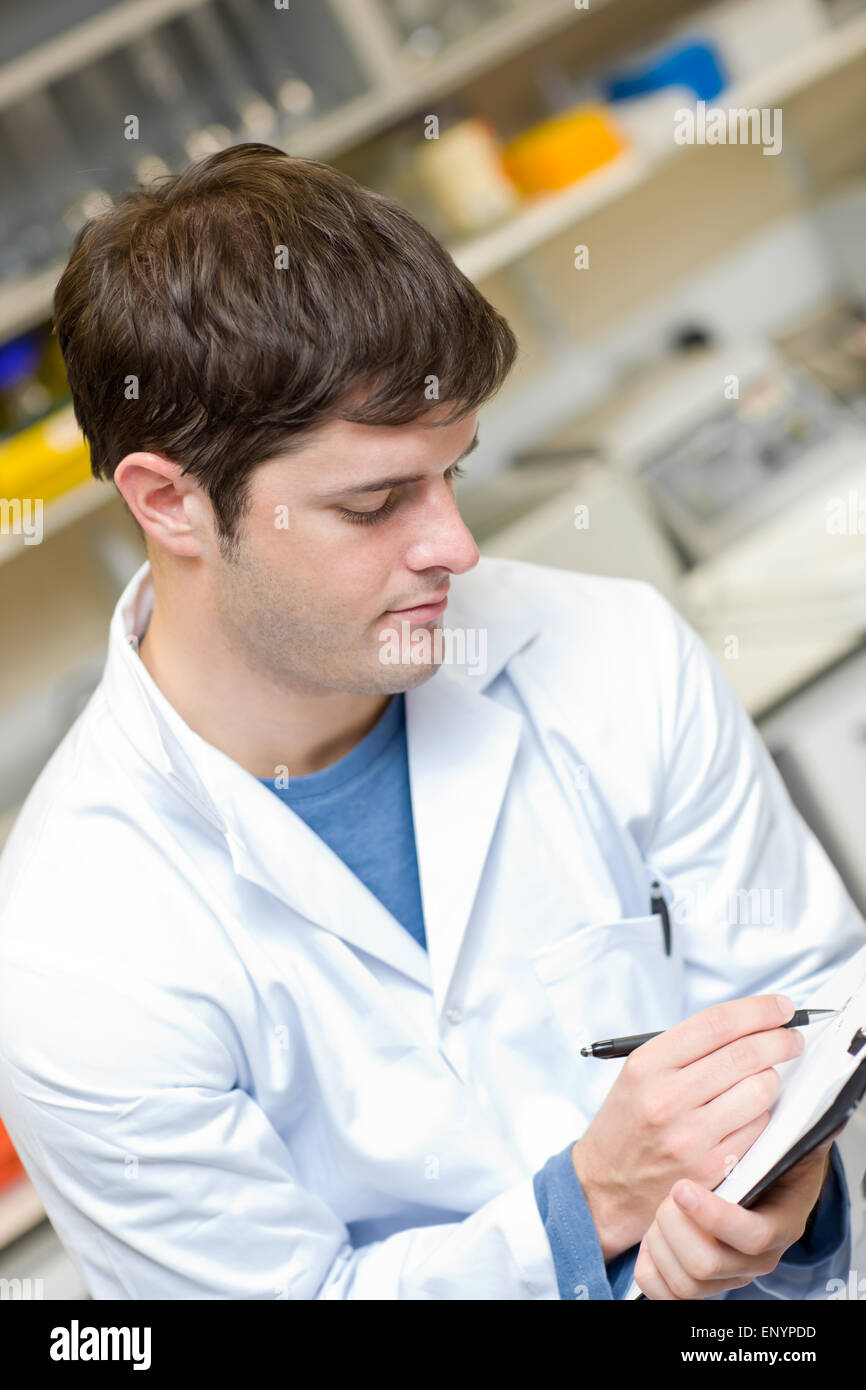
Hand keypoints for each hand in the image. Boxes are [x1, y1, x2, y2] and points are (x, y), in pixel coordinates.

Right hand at [571, 993, 804, 1259]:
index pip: (716, 1024)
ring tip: (765, 1078)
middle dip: (780, 1040)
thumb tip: (747, 1024)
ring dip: (772, 1079)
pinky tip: (750, 1112)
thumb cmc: (629, 1121)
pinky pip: (758, 1129)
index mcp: (648, 1064)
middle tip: (791, 1038)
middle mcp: (667, 1097)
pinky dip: (762, 1115)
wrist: (606, 1185)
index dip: (757, 1010)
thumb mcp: (641, 1072)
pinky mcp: (710, 1168)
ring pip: (759, 1091)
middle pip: (745, 1054)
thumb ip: (688, 1047)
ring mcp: (690, 1136)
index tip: (781, 1007)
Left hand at [634, 1129, 842, 1299]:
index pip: (752, 1236)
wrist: (759, 1179)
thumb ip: (784, 1134)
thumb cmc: (765, 1156)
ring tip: (661, 1209)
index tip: (682, 1187)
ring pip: (686, 1282)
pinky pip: (668, 1294)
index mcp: (781, 1223)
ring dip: (662, 1242)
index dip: (714, 1216)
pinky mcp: (702, 1284)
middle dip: (675, 1226)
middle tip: (670, 1192)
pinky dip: (650, 1269)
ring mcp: (730, 1274)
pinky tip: (653, 1239)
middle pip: (708, 1264)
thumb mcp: (779, 1142)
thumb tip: (809, 1114)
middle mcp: (757, 1257)